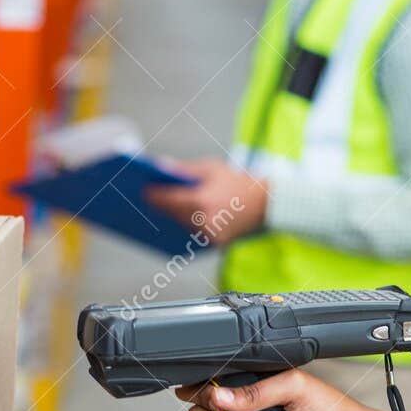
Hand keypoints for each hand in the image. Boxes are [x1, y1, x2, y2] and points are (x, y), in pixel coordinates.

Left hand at [144, 157, 267, 244]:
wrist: (266, 203)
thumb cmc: (237, 182)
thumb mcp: (211, 168)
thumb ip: (185, 169)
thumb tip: (159, 167)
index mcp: (202, 201)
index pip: (169, 200)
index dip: (154, 196)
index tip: (143, 192)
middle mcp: (204, 221)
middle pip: (173, 215)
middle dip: (160, 208)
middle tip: (145, 201)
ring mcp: (210, 235)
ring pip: (183, 226)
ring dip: (171, 218)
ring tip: (156, 211)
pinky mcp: (216, 243)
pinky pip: (195, 234)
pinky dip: (186, 226)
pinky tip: (174, 220)